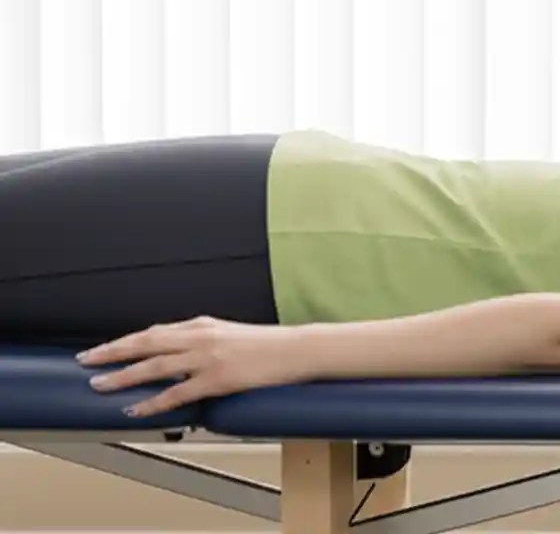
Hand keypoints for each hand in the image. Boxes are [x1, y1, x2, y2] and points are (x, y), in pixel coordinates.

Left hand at [76, 316, 307, 417]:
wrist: (297, 349)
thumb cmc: (269, 344)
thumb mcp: (231, 334)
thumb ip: (205, 340)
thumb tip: (183, 353)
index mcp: (203, 324)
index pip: (156, 331)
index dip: (128, 340)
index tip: (107, 348)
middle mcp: (200, 337)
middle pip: (146, 342)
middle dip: (112, 351)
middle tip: (87, 360)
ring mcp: (207, 357)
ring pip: (154, 365)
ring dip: (123, 375)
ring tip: (100, 383)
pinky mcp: (217, 378)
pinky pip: (176, 392)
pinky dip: (152, 401)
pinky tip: (135, 408)